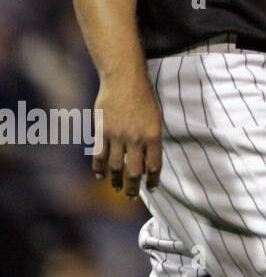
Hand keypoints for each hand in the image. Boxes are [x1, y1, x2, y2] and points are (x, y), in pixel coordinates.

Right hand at [91, 75, 161, 197]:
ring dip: (117, 180)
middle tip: (132, 196)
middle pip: (134, 171)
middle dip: (134, 187)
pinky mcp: (102, 132)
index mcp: (153, 135)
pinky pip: (99, 155)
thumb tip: (148, 161)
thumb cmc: (144, 98)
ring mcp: (117, 136)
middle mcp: (136, 138)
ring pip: (115, 167)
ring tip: (119, 188)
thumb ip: (151, 139)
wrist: (125, 80)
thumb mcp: (156, 118)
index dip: (153, 180)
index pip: (154, 165)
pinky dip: (99, 168)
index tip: (152, 188)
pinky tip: (100, 176)